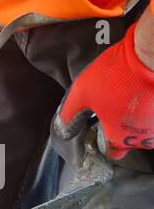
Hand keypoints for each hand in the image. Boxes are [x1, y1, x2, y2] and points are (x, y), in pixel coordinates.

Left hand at [58, 14, 153, 158]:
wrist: (152, 54)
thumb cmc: (116, 76)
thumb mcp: (81, 95)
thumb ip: (70, 115)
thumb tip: (63, 131)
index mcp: (120, 137)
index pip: (113, 154)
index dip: (105, 145)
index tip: (99, 132)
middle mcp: (144, 136)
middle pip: (131, 140)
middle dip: (122, 129)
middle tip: (114, 110)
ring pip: (146, 126)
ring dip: (137, 117)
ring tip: (127, 99)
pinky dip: (150, 106)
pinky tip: (142, 92)